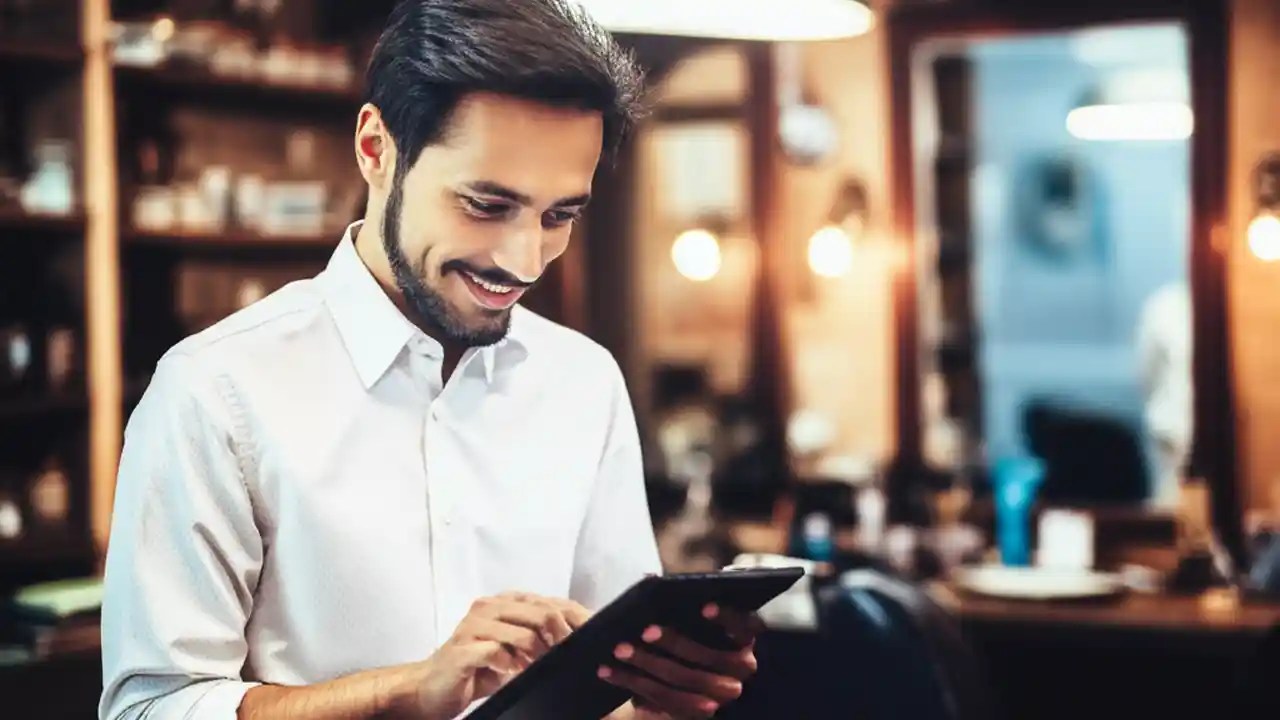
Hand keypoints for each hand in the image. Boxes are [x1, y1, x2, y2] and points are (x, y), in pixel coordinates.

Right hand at [408, 592, 590, 719]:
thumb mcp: (512, 649)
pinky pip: (496, 652)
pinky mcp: (462, 649)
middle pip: (541, 612)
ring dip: (536, 655)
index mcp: (503, 602)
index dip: (573, 618)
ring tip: (536, 668)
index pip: (548, 601)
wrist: (430, 687)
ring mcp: (473, 626)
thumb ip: (537, 637)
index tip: (590, 636)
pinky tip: (511, 673)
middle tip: (567, 656)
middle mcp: (488, 607)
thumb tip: (575, 638)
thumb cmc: (476, 669)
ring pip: (523, 633)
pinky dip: (510, 665)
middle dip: (560, 637)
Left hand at [599, 603, 764, 718]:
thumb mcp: (690, 616)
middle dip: (676, 644)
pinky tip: (609, 671)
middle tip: (646, 630)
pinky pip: (666, 702)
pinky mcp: (698, 713)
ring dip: (648, 666)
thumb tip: (648, 580)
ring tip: (620, 649)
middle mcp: (742, 669)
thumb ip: (679, 601)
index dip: (728, 618)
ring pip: (685, 683)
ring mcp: (723, 696)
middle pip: (710, 658)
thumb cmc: (687, 630)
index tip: (704, 607)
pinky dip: (634, 684)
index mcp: (744, 638)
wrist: (684, 675)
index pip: (747, 626)